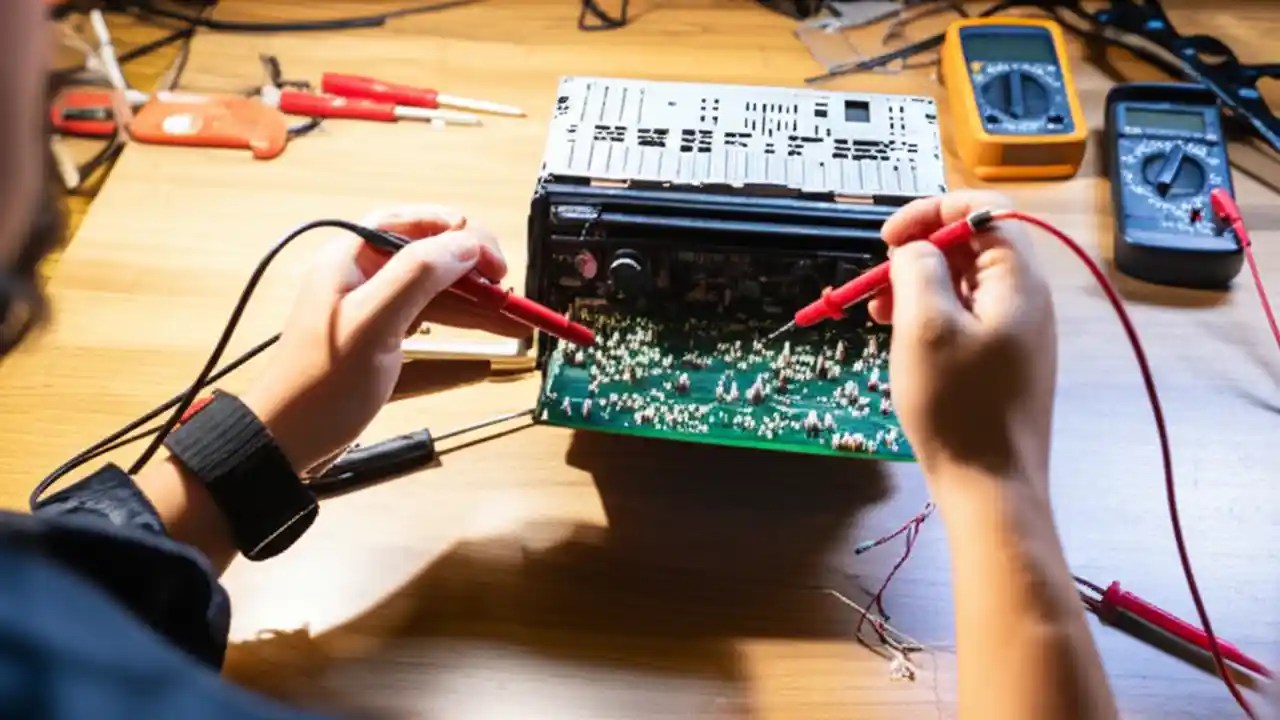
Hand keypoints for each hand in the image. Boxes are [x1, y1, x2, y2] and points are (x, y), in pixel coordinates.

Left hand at [241, 205, 529, 472]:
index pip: (413, 224)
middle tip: (507, 292)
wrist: (288, 441)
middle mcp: (363, 278)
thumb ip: (418, 276)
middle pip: (430, 258)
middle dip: (474, 272)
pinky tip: (488, 335)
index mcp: (352, 260)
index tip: (493, 261)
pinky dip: (460, 326)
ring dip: (475, 303)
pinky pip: (429, 321)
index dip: (458, 235)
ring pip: (435, 292)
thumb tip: (465, 243)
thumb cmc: (322, 384)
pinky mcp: (380, 340)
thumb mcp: (373, 323)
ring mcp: (372, 310)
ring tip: (514, 320)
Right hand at [868, 191, 1055, 483]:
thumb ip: (918, 268)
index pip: (982, 212)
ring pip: (962, 285)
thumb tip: (915, 248)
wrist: (990, 487)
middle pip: (971, 248)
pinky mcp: (1001, 363)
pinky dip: (927, 316)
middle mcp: (1025, 300)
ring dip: (915, 287)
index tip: (887, 239)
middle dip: (917, 253)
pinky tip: (899, 338)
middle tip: (876, 281)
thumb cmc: (957, 404)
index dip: (931, 212)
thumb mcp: (924, 325)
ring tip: (875, 312)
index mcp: (1017, 281)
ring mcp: (1015, 334)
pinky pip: (963, 319)